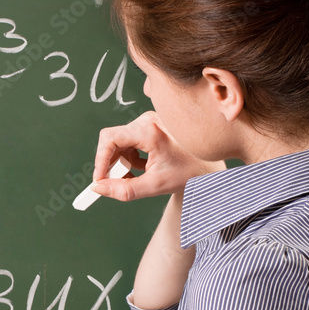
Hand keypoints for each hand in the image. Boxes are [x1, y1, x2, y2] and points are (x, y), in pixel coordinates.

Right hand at [92, 111, 224, 200]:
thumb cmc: (188, 175)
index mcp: (149, 130)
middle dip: (112, 163)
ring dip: (122, 161)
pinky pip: (130, 139)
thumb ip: (124, 190)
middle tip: (115, 182)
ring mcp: (151, 120)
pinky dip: (131, 156)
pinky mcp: (152, 124)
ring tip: (135, 176)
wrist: (210, 168)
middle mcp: (148, 120)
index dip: (100, 160)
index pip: (109, 138)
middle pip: (113, 139)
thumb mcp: (154, 186)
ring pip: (121, 141)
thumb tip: (98, 188)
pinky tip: (144, 167)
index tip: (100, 180)